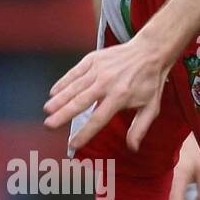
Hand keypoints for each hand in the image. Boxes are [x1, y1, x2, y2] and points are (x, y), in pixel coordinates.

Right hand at [44, 34, 169, 151]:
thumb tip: (132, 148)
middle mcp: (106, 83)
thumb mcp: (151, 108)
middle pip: (80, 102)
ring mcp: (97, 70)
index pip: (98, 119)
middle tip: (49, 125)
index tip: (73, 143)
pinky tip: (53, 92)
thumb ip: (140, 128)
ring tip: (47, 111)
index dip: (85, 133)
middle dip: (63, 115)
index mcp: (120, 97)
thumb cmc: (150, 82)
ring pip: (74, 87)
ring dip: (59, 99)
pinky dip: (63, 82)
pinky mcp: (92, 59)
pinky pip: (74, 73)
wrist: (149, 52)